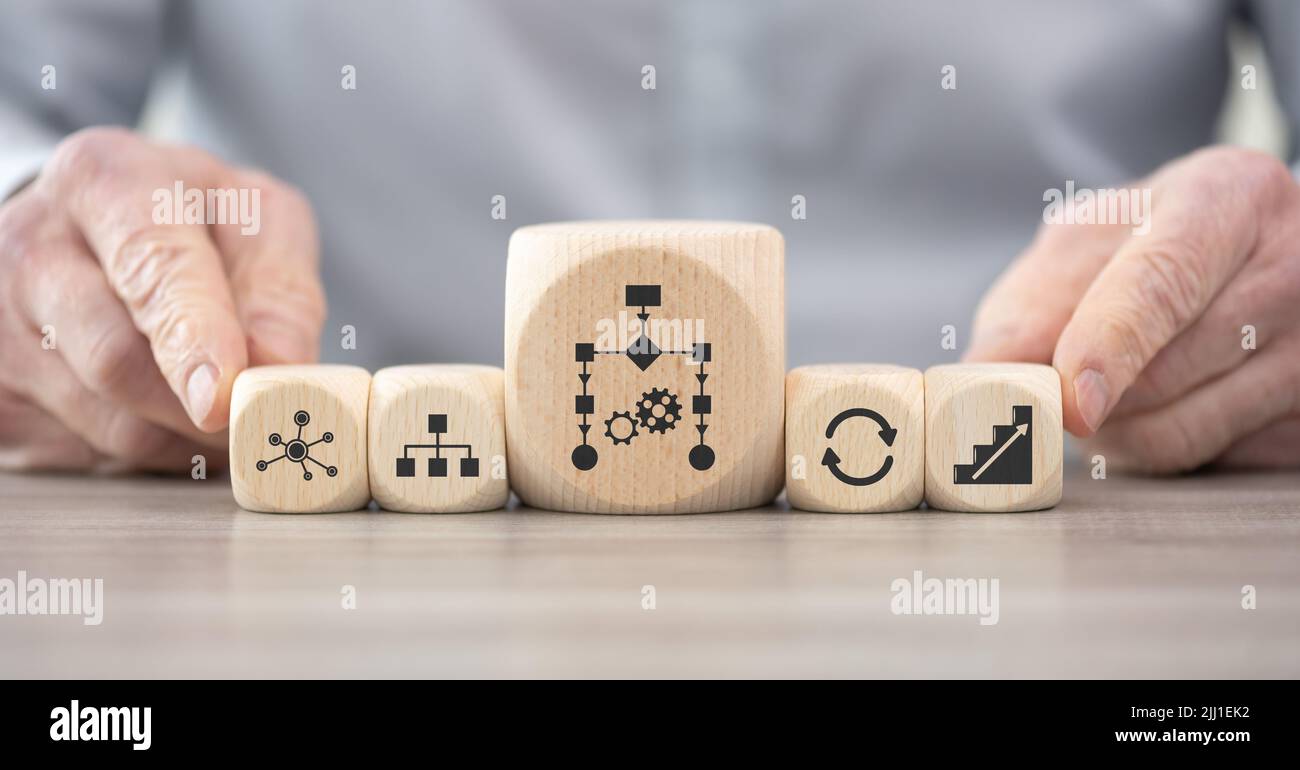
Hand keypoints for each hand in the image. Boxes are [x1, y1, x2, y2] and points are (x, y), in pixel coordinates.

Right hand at [0, 127, 324, 470]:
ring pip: (107, 422)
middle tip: (257, 422)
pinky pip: (86, 455)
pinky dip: (146, 449)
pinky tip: (159, 411)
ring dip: (183, 436)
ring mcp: (1, 325)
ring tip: (217, 405)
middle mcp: (34, 246)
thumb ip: (282, 288)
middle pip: (115, 359)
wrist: (90, 226)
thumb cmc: (189, 222)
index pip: (150, 266)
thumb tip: (283, 367)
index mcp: (106, 182)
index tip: (223, 395)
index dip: (191, 337)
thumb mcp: (255, 222)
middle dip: (201, 408)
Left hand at [966, 145, 1299, 472]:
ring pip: (1179, 433)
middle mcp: (1290, 266)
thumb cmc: (1149, 243)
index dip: (1108, 347)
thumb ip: (1029, 306)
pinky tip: (1166, 400)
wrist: (1254, 252)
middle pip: (1160, 374)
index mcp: (1227, 196)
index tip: (1071, 400)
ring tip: (1108, 385)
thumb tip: (979, 377)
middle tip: (1055, 380)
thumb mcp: (1085, 245)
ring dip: (1112, 431)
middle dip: (1084, 395)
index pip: (1162, 283)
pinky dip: (1157, 446)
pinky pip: (1206, 462)